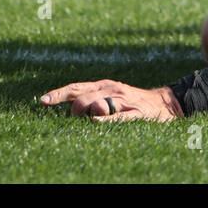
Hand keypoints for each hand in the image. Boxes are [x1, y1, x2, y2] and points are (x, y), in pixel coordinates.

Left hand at [40, 79, 183, 122]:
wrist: (165, 103)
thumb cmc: (132, 102)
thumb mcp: (111, 95)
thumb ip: (91, 99)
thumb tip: (69, 108)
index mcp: (103, 86)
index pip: (76, 88)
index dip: (58, 94)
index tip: (43, 101)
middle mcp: (111, 90)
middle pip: (84, 98)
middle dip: (74, 111)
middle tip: (77, 121)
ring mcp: (124, 101)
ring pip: (99, 104)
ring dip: (88, 112)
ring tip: (89, 120)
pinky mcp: (137, 113)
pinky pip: (119, 117)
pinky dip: (107, 119)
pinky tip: (96, 122)